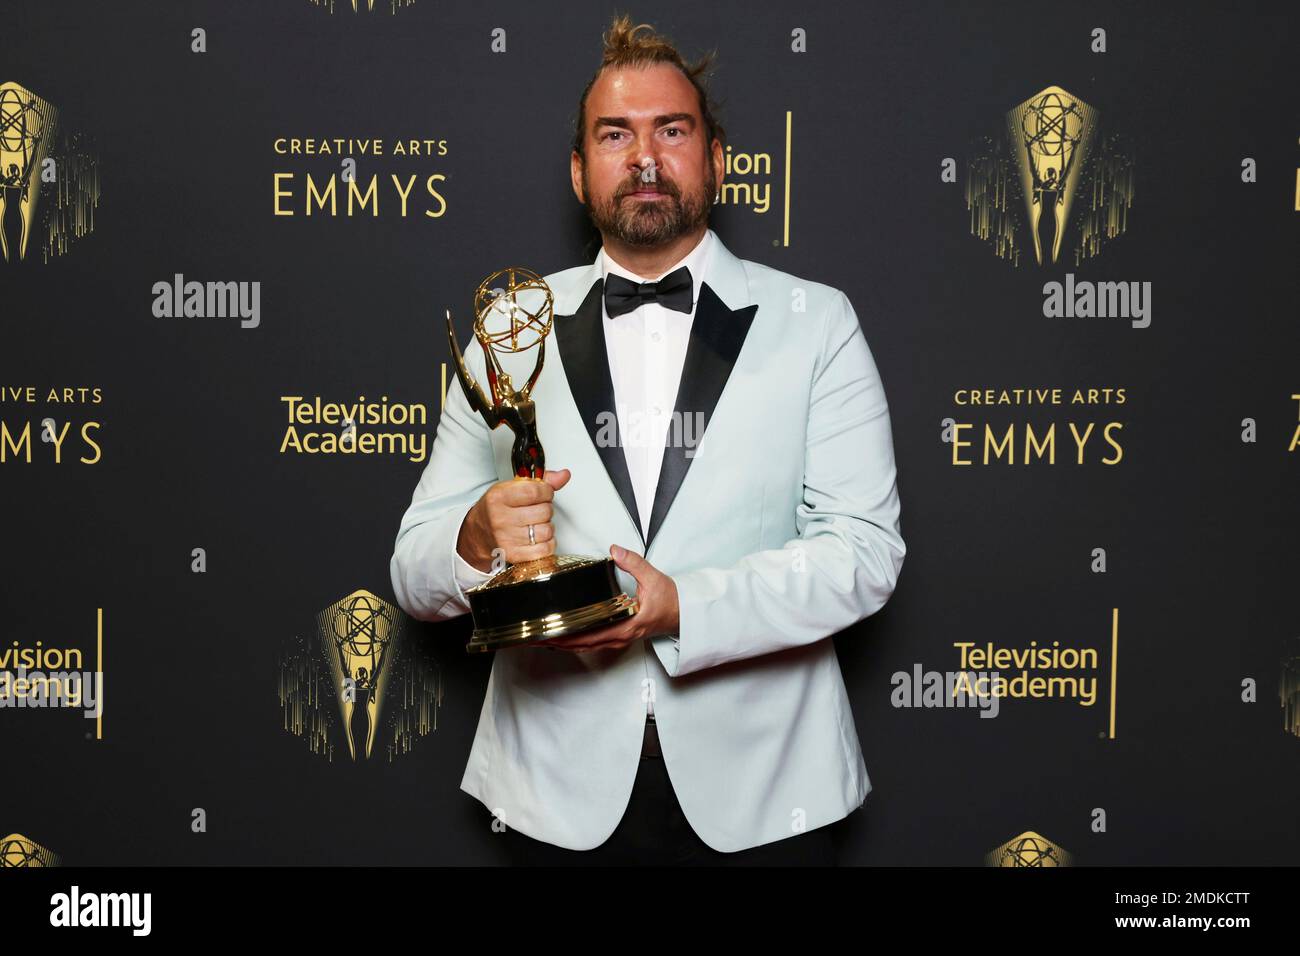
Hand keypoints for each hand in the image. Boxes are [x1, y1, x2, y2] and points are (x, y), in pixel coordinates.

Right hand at [457, 469, 570, 570]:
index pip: (535, 491)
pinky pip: (545, 549)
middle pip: (544, 511)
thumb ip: (541, 482)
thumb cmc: (497, 509)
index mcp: (499, 497)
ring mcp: (506, 538)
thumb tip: (564, 475)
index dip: (547, 492)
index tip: (545, 493)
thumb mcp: (512, 489)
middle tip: (538, 509)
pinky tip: (538, 538)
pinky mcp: (513, 555)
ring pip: (547, 531)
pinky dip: (547, 543)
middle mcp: (500, 518)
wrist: (478, 534)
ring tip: (536, 524)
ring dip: (547, 527)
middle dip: (547, 509)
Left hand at [528, 544, 679, 652]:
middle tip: (533, 637)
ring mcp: (619, 639)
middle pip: (582, 644)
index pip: (590, 635)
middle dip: (557, 641)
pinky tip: (565, 635)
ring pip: (586, 646)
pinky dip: (576, 641)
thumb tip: (615, 550)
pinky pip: (593, 642)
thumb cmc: (672, 601)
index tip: (548, 633)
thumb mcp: (654, 579)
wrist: (685, 614)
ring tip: (542, 637)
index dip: (567, 636)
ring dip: (564, 643)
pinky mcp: (620, 636)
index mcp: (627, 626)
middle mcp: (620, 637)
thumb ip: (634, 563)